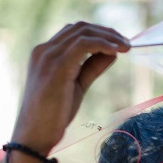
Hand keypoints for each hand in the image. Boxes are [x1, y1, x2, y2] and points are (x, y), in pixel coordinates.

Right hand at [12, 22, 129, 154]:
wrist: (34, 134)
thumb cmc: (53, 114)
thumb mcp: (77, 85)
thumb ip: (91, 67)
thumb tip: (112, 53)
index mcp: (45, 53)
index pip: (74, 31)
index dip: (99, 33)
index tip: (120, 43)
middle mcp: (44, 50)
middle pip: (80, 27)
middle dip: (108, 32)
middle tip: (128, 44)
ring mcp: (48, 57)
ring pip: (82, 33)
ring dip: (109, 37)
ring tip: (127, 47)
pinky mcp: (57, 67)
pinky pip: (83, 45)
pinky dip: (102, 44)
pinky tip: (116, 51)